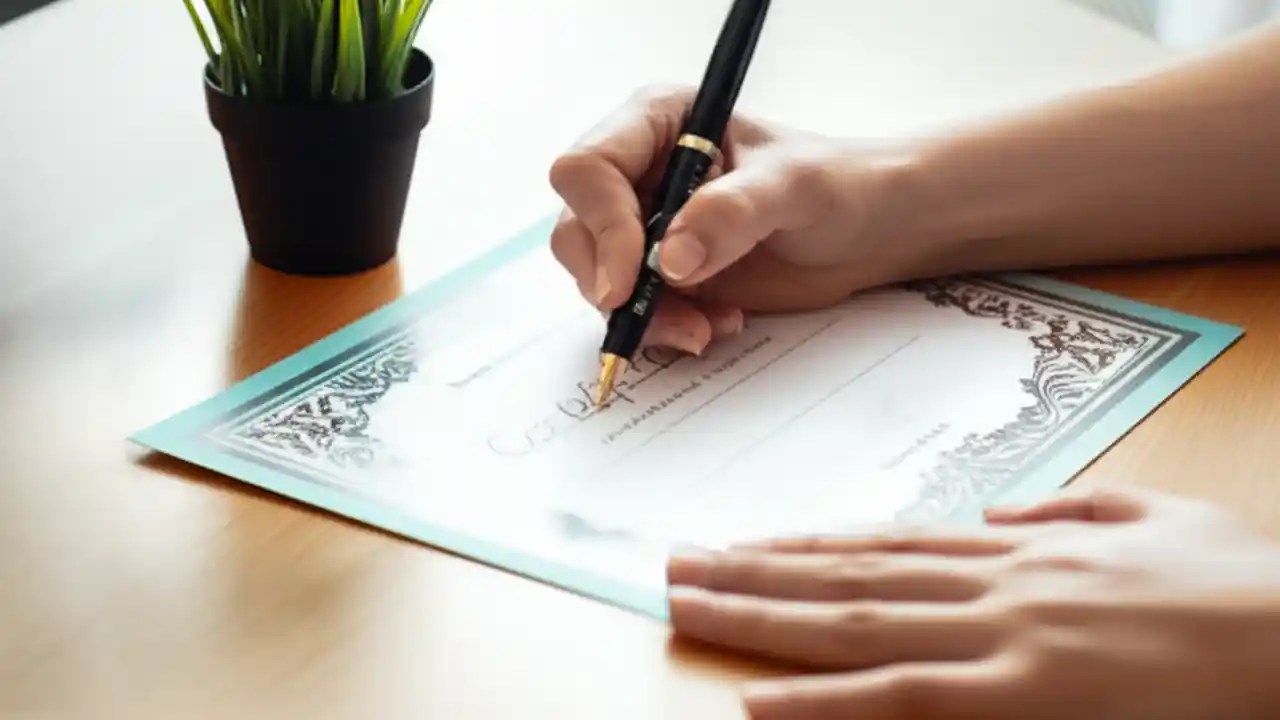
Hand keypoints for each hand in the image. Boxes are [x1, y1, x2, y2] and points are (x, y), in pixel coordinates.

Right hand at [548, 86, 916, 354]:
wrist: (871, 232)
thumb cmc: (840, 184)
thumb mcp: (794, 188)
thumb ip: (732, 213)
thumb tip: (669, 259)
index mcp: (658, 124)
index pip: (588, 170)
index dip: (602, 226)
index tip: (635, 276)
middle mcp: (639, 174)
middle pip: (577, 231)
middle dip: (612, 282)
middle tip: (658, 318)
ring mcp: (647, 229)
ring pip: (599, 280)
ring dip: (644, 317)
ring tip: (706, 328)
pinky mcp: (663, 277)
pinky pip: (635, 312)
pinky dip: (665, 330)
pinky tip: (716, 326)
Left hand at [665, 487, 1279, 718]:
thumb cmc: (1238, 582)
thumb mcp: (1153, 516)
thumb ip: (1070, 508)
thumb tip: (1002, 511)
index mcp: (1019, 547)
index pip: (885, 544)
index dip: (806, 545)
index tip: (745, 541)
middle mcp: (991, 582)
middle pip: (846, 577)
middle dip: (753, 572)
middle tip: (674, 564)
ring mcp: (1001, 637)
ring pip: (852, 624)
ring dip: (761, 617)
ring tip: (686, 607)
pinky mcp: (1023, 695)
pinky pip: (903, 698)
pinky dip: (826, 699)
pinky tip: (760, 698)